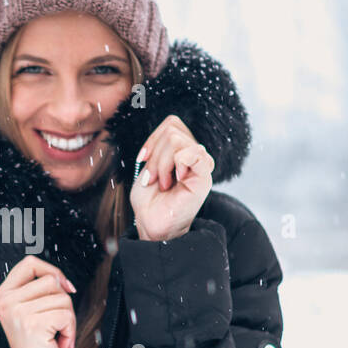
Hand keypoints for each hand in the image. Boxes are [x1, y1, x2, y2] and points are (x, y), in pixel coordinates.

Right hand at [0, 254, 75, 347]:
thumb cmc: (38, 345)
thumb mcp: (32, 311)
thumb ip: (39, 291)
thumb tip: (62, 279)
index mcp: (3, 295)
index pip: (29, 263)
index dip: (51, 270)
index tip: (64, 288)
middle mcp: (6, 302)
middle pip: (51, 280)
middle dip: (63, 302)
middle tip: (56, 324)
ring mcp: (18, 312)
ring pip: (62, 298)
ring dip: (68, 319)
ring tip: (55, 336)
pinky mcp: (33, 325)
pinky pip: (66, 315)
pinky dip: (70, 331)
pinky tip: (59, 343)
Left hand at [131, 114, 214, 240]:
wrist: (152, 224)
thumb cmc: (149, 200)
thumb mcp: (147, 167)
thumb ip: (159, 147)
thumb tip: (169, 133)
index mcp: (181, 151)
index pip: (173, 123)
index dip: (153, 138)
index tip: (142, 159)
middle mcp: (194, 155)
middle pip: (173, 130)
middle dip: (155, 154)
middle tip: (153, 178)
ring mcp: (201, 165)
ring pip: (177, 140)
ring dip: (161, 163)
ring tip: (163, 183)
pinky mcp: (204, 177)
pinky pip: (194, 153)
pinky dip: (177, 163)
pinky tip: (175, 180)